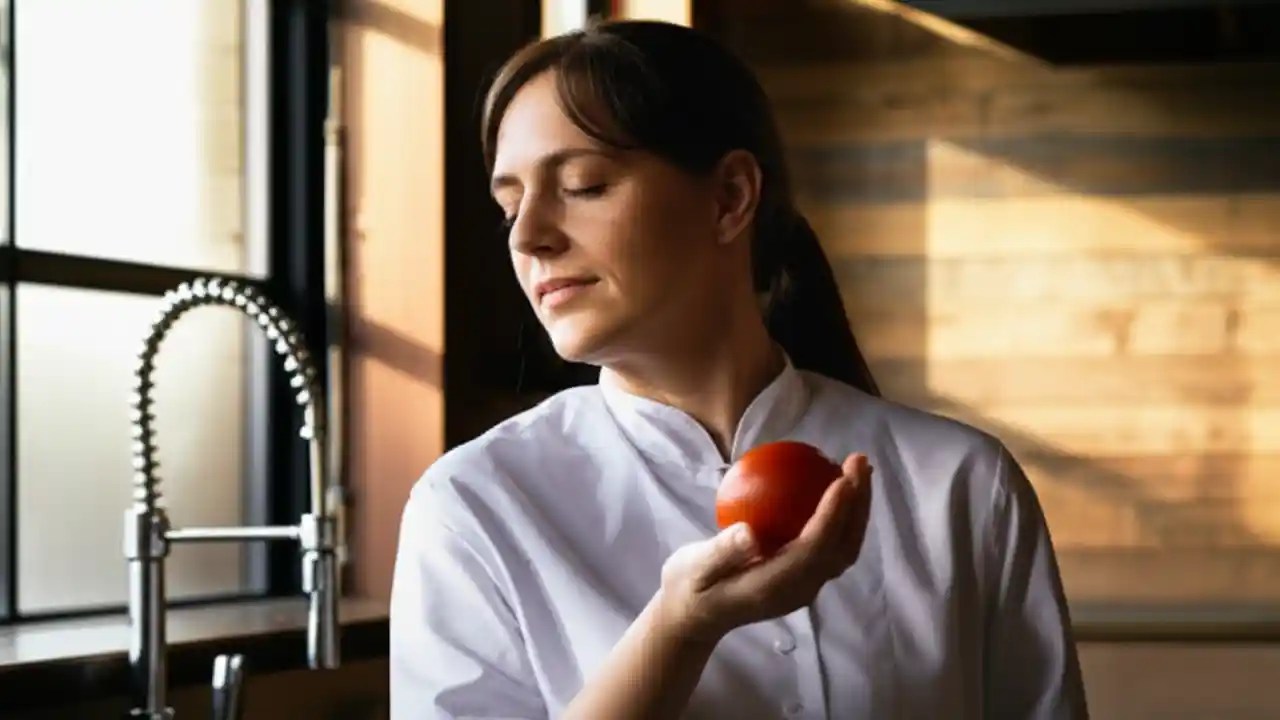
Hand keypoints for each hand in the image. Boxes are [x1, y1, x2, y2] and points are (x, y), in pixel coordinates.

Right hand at [657, 453, 873, 642]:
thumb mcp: (694, 569)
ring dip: (857, 508)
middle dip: (858, 504)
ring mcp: (805, 585)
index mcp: (776, 586)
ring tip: (858, 467)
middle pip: (842, 546)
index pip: (815, 547)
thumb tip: (749, 532)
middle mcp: (799, 588)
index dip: (833, 514)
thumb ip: (721, 553)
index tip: (843, 478)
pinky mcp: (803, 577)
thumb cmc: (690, 587)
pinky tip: (835, 484)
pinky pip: (832, 543)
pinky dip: (843, 514)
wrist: (693, 617)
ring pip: (844, 546)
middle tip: (858, 460)